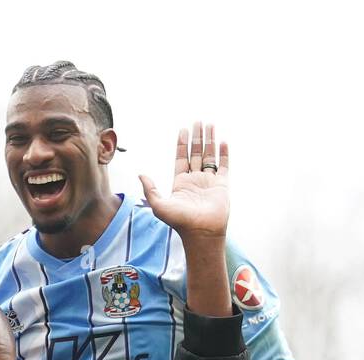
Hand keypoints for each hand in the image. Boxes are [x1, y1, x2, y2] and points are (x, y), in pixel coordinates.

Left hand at [139, 123, 228, 240]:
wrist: (201, 232)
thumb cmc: (180, 222)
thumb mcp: (159, 205)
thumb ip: (150, 189)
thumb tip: (140, 174)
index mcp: (180, 183)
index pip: (181, 158)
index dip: (182, 144)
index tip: (183, 130)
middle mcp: (195, 180)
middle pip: (196, 154)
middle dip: (197, 138)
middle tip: (198, 122)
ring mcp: (209, 182)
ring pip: (210, 156)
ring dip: (210, 140)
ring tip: (210, 125)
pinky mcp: (222, 185)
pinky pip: (224, 165)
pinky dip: (224, 153)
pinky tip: (223, 141)